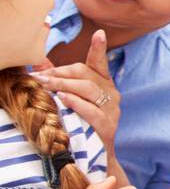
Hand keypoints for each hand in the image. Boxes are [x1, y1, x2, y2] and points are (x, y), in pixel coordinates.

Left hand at [34, 29, 118, 152]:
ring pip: (88, 90)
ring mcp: (111, 109)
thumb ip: (59, 81)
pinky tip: (63, 98)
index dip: (99, 48)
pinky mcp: (107, 124)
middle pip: (86, 75)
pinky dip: (76, 103)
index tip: (100, 34)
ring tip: (46, 85)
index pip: (100, 63)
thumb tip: (39, 64)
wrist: (96, 154)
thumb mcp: (72, 100)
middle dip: (61, 73)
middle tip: (39, 76)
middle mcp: (111, 94)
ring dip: (64, 85)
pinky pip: (91, 110)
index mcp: (104, 85)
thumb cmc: (82, 124)